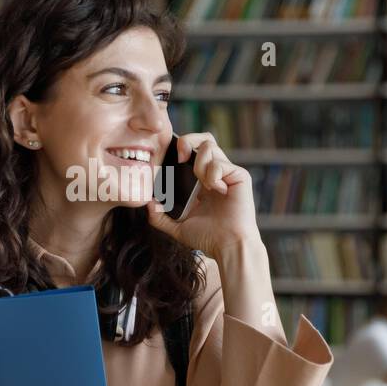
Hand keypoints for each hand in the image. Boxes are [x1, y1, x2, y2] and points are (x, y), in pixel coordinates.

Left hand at [145, 132, 260, 260]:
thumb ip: (161, 217)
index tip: (170, 159)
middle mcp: (216, 173)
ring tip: (202, 185)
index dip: (181, 147)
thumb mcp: (178, 227)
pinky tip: (217, 191)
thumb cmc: (209, 238)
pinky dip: (213, 176)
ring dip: (199, 164)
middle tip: (180, 158)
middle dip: (189, 140)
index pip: (193, 150)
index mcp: (203, 180)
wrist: (228, 246)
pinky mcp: (239, 176)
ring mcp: (228, 173)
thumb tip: (147, 204)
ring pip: (209, 146)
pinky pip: (220, 163)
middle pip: (204, 138)